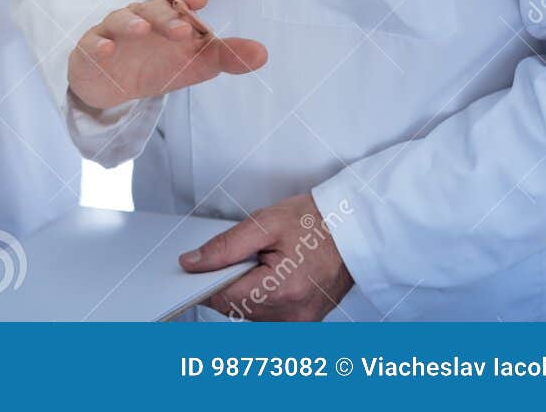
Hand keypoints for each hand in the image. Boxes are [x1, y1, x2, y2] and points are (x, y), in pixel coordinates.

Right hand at [67, 0, 267, 111]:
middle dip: (166, 16)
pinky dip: (98, 45)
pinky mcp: (90, 50)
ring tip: (141, 31)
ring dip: (131, 23)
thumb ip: (226, 56)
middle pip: (152, 7)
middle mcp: (139, 16)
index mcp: (167, 14)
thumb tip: (263, 54)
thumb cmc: (158, 65)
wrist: (113, 87)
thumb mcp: (194, 64)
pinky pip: (92, 44)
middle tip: (182, 31)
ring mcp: (112, 31)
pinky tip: (106, 50)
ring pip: (120, 19)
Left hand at [180, 193, 353, 320]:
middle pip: (234, 308)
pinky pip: (267, 315)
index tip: (203, 267)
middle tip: (248, 255)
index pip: (222, 298)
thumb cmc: (316, 224)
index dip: (206, 280)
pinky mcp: (304, 322)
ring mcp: (299, 322)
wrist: (353, 230)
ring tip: (266, 263)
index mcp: (281, 290)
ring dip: (247, 290)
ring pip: (249, 313)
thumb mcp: (264, 223)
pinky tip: (274, 276)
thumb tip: (193, 262)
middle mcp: (291, 314)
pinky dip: (262, 297)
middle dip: (230, 282)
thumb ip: (224, 247)